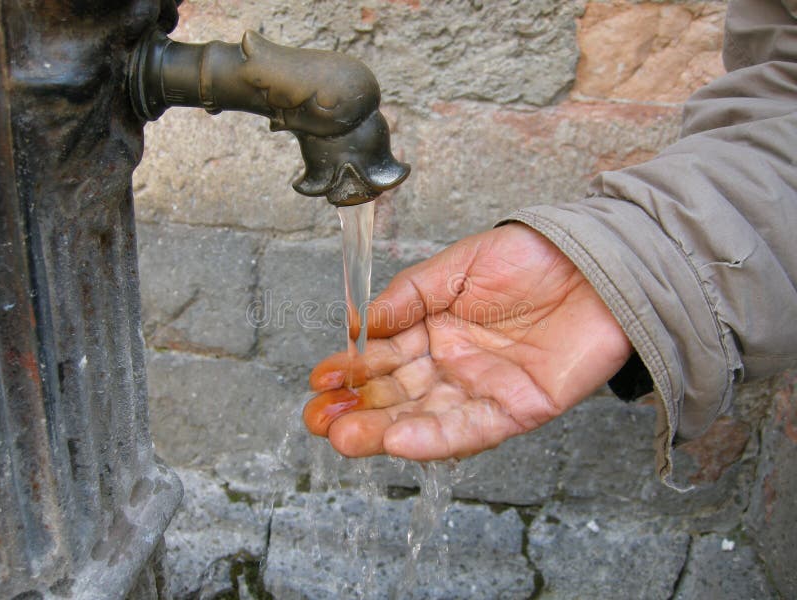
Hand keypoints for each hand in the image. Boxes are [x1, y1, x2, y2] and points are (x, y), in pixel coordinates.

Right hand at [304, 223, 631, 459]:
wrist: (596, 263)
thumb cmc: (532, 258)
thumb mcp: (459, 263)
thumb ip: (409, 295)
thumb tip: (359, 324)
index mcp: (435, 329)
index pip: (384, 357)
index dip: (350, 369)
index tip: (320, 379)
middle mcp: (454, 365)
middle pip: (398, 395)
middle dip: (356, 409)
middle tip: (319, 420)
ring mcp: (484, 389)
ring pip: (426, 418)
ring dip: (383, 430)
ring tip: (343, 437)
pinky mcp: (518, 409)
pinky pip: (471, 428)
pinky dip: (435, 438)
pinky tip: (398, 438)